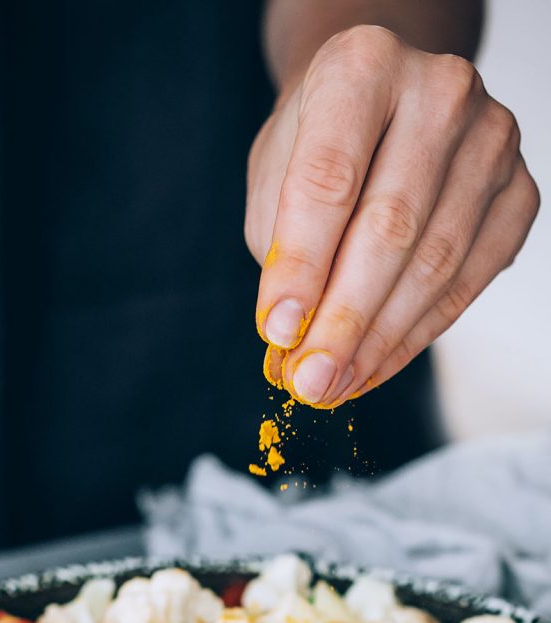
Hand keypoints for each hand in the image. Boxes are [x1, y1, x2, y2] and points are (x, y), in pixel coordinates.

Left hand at [246, 25, 539, 406]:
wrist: (380, 108)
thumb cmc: (318, 144)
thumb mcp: (275, 178)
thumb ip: (282, 248)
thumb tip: (293, 340)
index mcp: (362, 67)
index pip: (328, 179)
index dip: (300, 266)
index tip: (277, 333)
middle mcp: (440, 92)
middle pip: (390, 227)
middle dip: (343, 320)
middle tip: (309, 381)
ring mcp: (491, 140)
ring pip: (435, 263)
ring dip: (378, 340)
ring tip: (333, 384)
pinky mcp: (519, 192)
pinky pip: (468, 282)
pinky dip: (416, 335)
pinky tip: (373, 365)